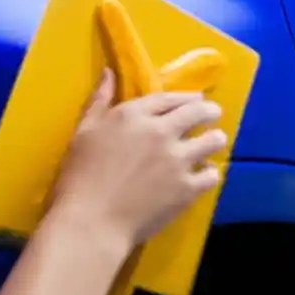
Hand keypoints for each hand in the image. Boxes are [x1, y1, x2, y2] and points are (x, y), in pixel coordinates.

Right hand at [47, 71, 226, 254]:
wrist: (91, 222)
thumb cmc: (79, 177)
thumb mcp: (83, 132)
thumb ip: (100, 100)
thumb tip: (109, 72)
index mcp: (134, 116)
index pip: (170, 98)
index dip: (187, 98)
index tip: (196, 100)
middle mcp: (161, 132)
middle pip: (200, 112)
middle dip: (210, 111)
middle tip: (213, 116)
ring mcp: (178, 160)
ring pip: (214, 140)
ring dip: (215, 139)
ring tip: (214, 143)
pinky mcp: (187, 188)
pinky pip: (213, 174)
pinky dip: (210, 173)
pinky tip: (205, 175)